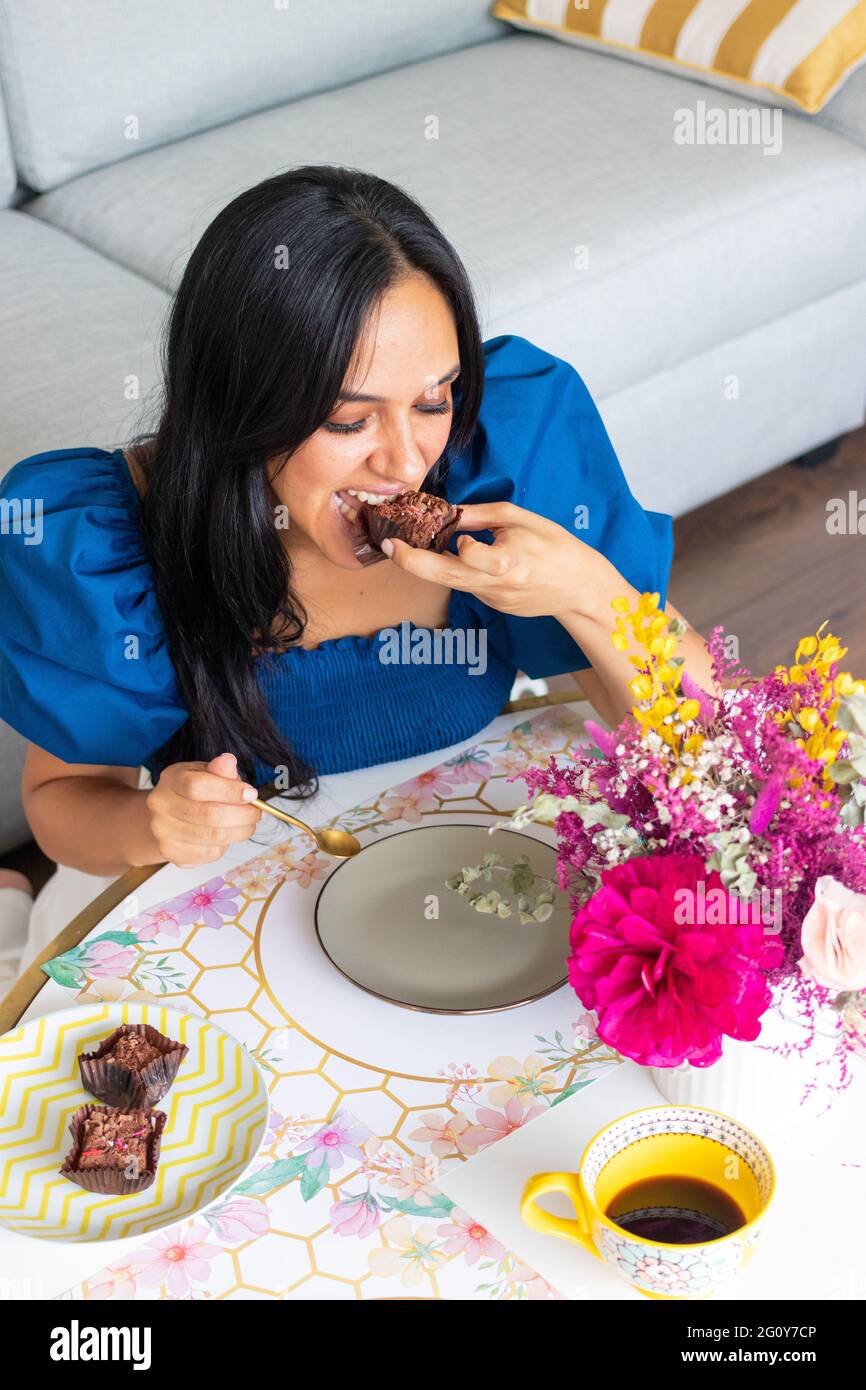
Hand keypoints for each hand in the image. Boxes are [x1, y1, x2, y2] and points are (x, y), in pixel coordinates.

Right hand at [145, 752, 261, 867]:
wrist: (167, 817)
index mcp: (171, 779)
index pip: (198, 786)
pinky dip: (226, 846)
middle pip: (209, 815)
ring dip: (240, 832)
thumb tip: (228, 762)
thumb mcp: (204, 773)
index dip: (230, 791)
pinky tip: (227, 836)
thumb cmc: (191, 792)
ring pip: (214, 837)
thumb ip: (218, 770)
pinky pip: (210, 854)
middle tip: (257, 813)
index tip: (251, 794)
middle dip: (243, 815)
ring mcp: (163, 831)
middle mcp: (161, 805)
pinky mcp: (171, 852)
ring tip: (248, 824)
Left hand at [380, 501, 611, 620]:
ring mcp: (493, 600)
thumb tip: (446, 511)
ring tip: (420, 544)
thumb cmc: (554, 546)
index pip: (472, 558)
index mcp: (509, 562)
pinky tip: (474, 560)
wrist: (579, 588)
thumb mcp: (522, 519)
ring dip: (436, 562)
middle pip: (447, 578)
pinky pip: (469, 585)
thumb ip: (480, 516)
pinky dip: (463, 570)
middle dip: (413, 562)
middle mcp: (497, 586)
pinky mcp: (493, 607)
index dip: (462, 546)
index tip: (460, 536)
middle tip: (389, 546)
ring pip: (455, 581)